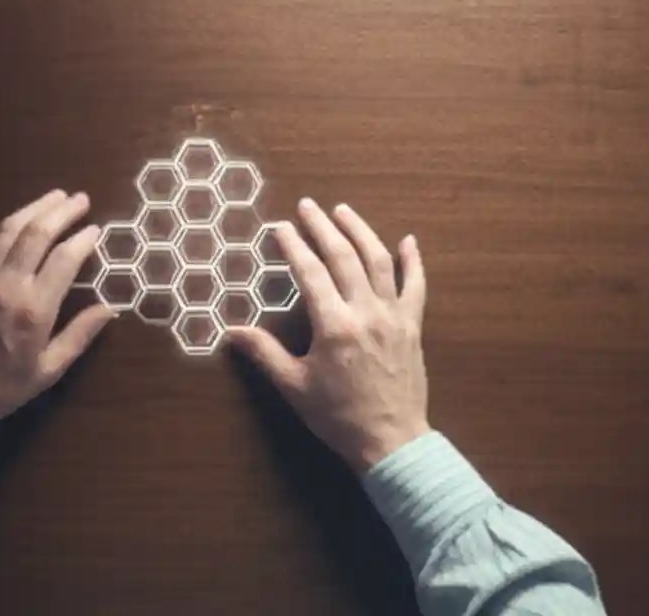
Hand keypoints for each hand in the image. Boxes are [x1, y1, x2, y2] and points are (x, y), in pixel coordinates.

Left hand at [0, 190, 114, 448]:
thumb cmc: (1, 389)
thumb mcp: (48, 371)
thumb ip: (79, 336)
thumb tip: (109, 308)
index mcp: (33, 310)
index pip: (64, 260)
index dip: (83, 239)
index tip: (96, 230)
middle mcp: (5, 286)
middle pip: (36, 234)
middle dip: (61, 211)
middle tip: (79, 199)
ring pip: (7, 231)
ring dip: (33, 209)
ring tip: (53, 197)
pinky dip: (4, 228)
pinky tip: (17, 222)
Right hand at [230, 198, 430, 473]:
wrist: (391, 441)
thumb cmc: (338, 417)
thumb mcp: (294, 387)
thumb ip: (264, 354)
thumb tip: (232, 332)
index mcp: (334, 326)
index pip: (310, 273)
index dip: (293, 246)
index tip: (280, 228)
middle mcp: (366, 312)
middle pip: (343, 257)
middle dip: (323, 227)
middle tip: (307, 206)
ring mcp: (393, 317)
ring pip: (379, 261)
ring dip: (360, 231)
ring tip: (343, 211)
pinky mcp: (413, 327)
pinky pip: (416, 286)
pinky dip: (413, 261)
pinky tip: (407, 240)